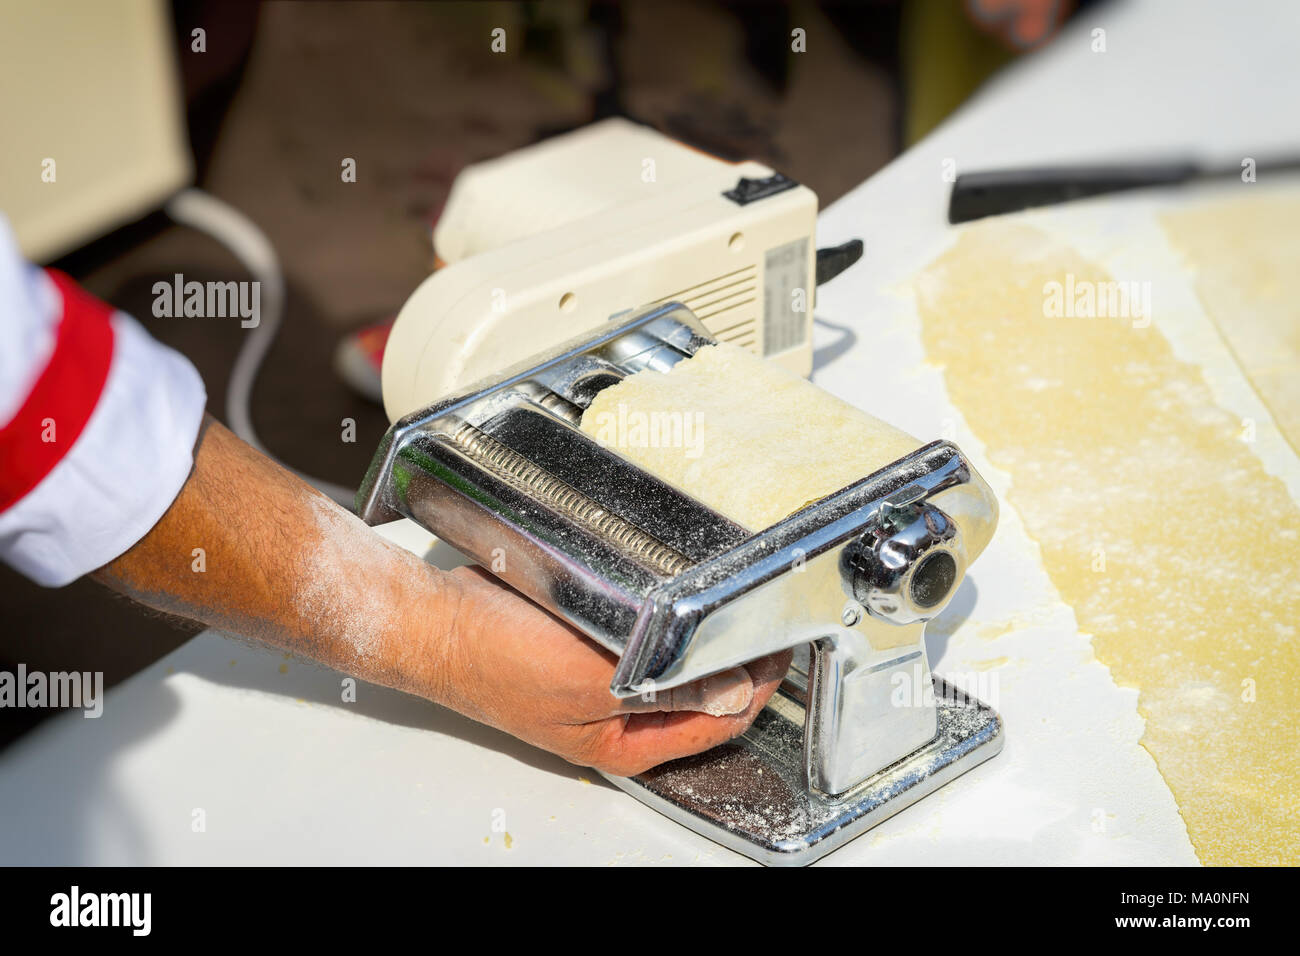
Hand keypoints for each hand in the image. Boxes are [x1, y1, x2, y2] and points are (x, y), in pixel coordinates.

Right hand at [428, 565, 792, 775]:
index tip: (786, 641)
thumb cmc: (493, 657)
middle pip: (702, 691)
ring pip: (676, 659)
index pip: (721, 719)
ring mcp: (603, 679)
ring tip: (736, 598)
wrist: (433, 618)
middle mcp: (619, 716)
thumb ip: (666, 687)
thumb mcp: (592, 679)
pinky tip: (682, 590)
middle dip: (738, 658)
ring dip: (706, 634)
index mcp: (626, 742)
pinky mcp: (586, 644)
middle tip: (770, 613)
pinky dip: (670, 616)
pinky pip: (645, 633)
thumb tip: (732, 691)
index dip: (760, 684)